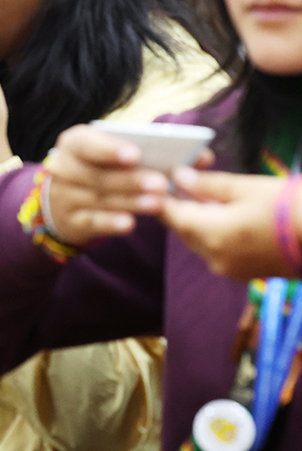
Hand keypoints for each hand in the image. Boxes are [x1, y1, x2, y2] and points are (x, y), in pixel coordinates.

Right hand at [43, 125, 168, 246]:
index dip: (110, 150)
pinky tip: (129, 223)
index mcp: (72, 143)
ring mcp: (62, 196)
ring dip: (130, 202)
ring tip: (158, 203)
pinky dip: (110, 223)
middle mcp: (62, 169)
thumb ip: (123, 153)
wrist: (65, 195)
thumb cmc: (97, 165)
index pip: (87, 144)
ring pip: (98, 199)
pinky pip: (91, 222)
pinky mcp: (68, 220)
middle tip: (160, 184)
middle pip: (97, 176)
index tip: (136, 155)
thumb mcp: (103, 151)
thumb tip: (159, 159)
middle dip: (130, 181)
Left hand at [162, 168, 297, 278]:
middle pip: (182, 228)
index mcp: (209, 234)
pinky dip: (216, 231)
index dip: (162, 194)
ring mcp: (231, 269)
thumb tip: (178, 177)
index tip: (164, 176)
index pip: (168, 214)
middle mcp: (214, 257)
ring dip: (199, 218)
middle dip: (182, 203)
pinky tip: (228, 212)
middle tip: (189, 177)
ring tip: (210, 192)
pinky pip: (218, 250)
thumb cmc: (291, 207)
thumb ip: (208, 185)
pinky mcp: (247, 273)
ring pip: (199, 240)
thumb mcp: (248, 188)